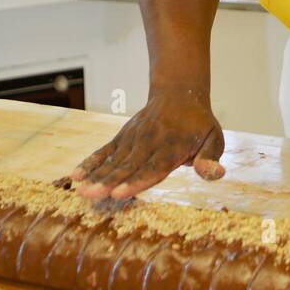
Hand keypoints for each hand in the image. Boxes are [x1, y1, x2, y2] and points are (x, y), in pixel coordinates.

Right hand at [70, 86, 225, 199]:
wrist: (179, 94)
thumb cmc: (198, 124)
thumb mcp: (213, 138)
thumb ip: (210, 158)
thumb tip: (214, 174)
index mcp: (172, 148)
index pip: (153, 168)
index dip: (137, 181)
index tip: (120, 193)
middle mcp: (149, 143)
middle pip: (128, 166)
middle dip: (109, 182)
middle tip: (92, 195)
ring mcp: (134, 139)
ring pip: (114, 160)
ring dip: (96, 175)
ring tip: (80, 190)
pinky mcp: (123, 137)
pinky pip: (105, 150)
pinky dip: (90, 161)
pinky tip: (76, 175)